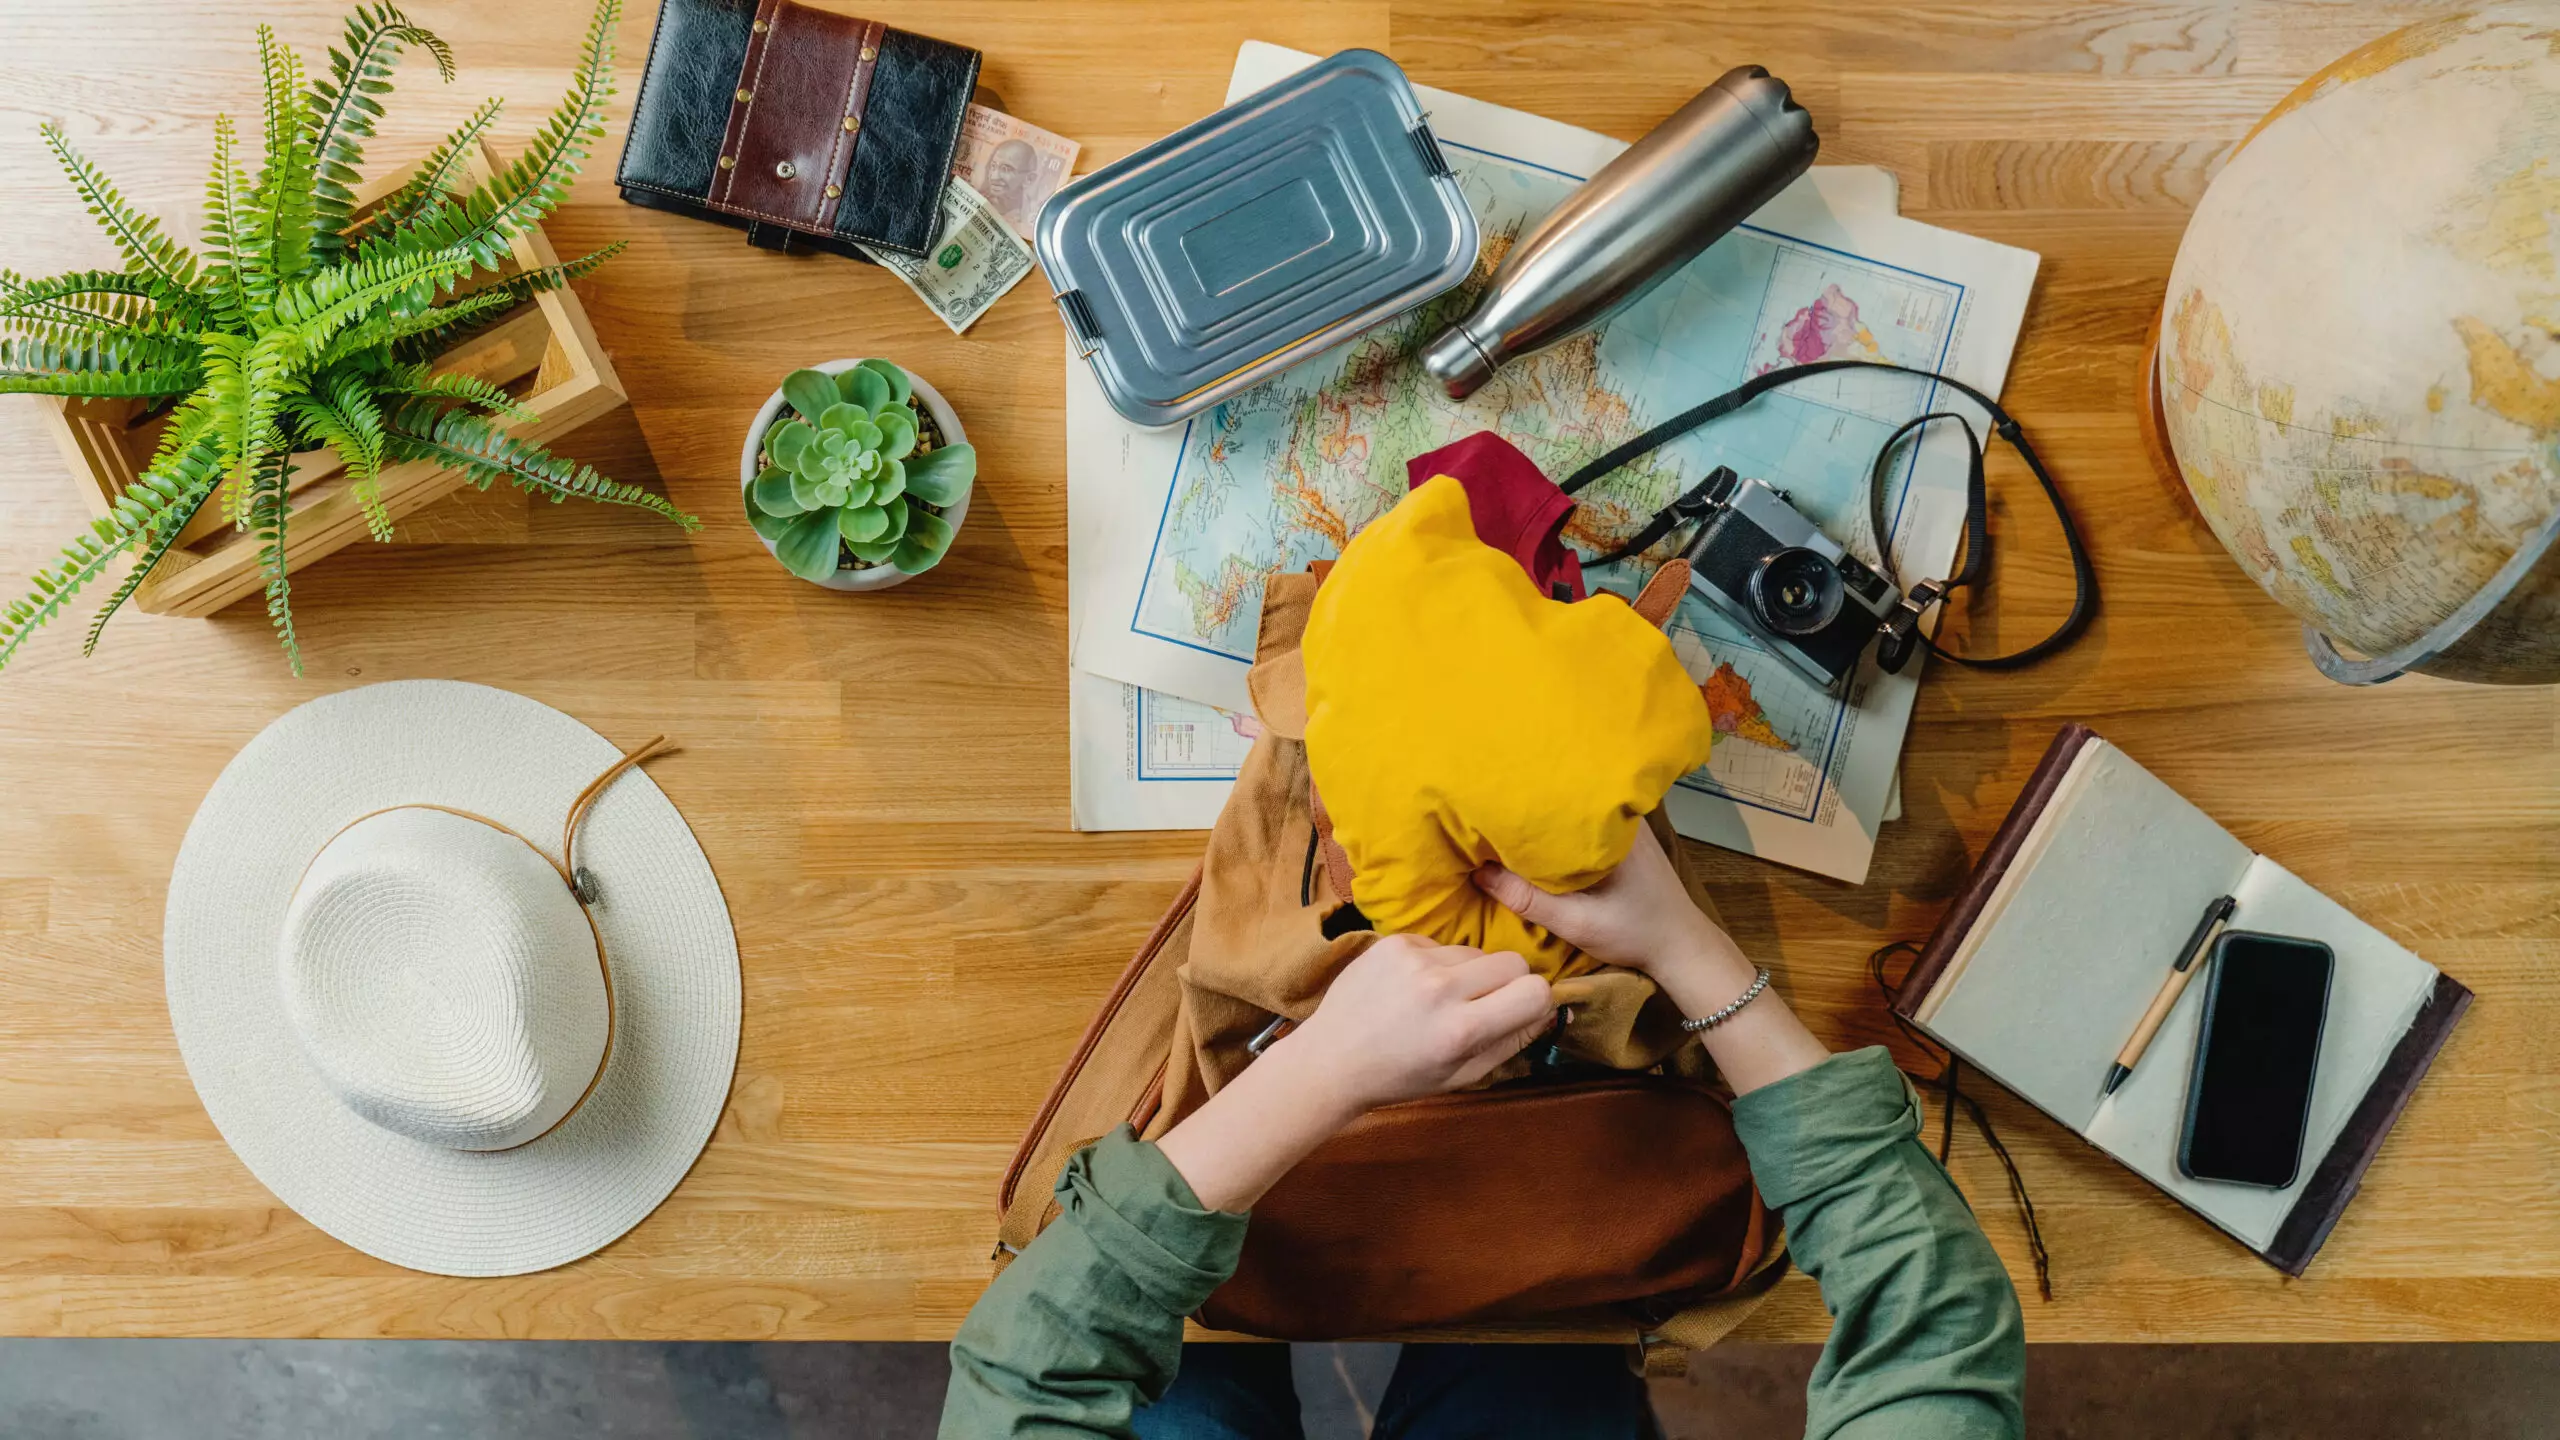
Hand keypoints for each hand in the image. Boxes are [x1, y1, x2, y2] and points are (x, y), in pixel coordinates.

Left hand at [1270, 934, 1556, 1116]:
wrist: (1332, 1059)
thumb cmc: (1401, 1076)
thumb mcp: (1463, 1075)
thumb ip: (1512, 1041)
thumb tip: (1551, 1009)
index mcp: (1461, 1030)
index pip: (1535, 990)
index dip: (1533, 1001)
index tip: (1517, 1011)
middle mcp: (1439, 989)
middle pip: (1512, 961)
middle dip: (1506, 983)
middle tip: (1479, 1005)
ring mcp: (1413, 960)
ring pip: (1475, 951)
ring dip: (1467, 973)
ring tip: (1435, 1001)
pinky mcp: (1392, 942)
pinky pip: (1439, 943)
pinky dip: (1434, 963)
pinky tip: (1410, 988)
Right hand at [1472, 821, 1744, 981]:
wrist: (1682, 946)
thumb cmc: (1633, 933)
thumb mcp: (1575, 921)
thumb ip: (1527, 899)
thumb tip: (1479, 872)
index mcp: (1609, 825)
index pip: (1554, 801)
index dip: (1519, 802)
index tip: (1486, 804)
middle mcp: (1620, 815)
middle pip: (1562, 802)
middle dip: (1528, 808)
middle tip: (1489, 807)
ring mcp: (1627, 823)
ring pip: (1572, 813)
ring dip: (1545, 820)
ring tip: (1507, 819)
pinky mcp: (1627, 836)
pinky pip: (1584, 824)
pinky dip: (1561, 831)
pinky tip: (1540, 839)